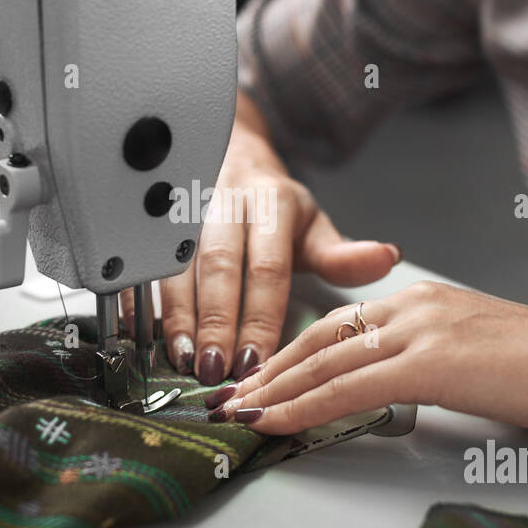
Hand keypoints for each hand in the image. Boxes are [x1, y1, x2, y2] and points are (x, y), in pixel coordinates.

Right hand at [135, 94, 400, 385]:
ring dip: (176, 316)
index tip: (256, 360)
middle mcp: (226, 204)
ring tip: (182, 359)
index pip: (267, 267)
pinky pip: (143, 262)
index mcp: (272, 204)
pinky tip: (142, 335)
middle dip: (214, 323)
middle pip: (217, 267)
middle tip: (215, 370)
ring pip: (175, 265)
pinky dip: (141, 300)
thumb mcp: (312, 226)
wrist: (231, 157)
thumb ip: (342, 254)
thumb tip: (386, 257)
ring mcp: (186, 211)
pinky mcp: (155, 223)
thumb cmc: (274, 208)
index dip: (258, 316)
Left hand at [209, 282, 527, 435]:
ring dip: (274, 389)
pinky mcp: (428, 364)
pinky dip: (304, 407)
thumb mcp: (483, 353)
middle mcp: (415, 304)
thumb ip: (439, 359)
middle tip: (234, 393)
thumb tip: (411, 385)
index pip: (342, 324)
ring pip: (324, 361)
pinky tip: (276, 421)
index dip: (297, 352)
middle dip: (271, 369)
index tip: (267, 375)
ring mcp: (419, 330)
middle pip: (320, 336)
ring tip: (238, 412)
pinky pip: (347, 389)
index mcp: (427, 299)